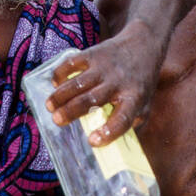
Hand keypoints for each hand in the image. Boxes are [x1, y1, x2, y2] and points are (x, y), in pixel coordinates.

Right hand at [47, 20, 162, 142]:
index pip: (123, 118)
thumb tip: (115, 151)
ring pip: (78, 83)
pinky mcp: (93, 54)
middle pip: (92, 100)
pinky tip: (55, 84)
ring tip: (50, 106)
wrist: (142, 45)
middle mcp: (119, 83)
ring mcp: (105, 68)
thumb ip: (132, 125)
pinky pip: (72, 63)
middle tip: (57, 121)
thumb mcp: (145, 105)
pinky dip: (61, 73)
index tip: (93, 141)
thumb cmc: (141, 83)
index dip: (108, 131)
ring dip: (61, 95)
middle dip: (72, 111)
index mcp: (135, 99)